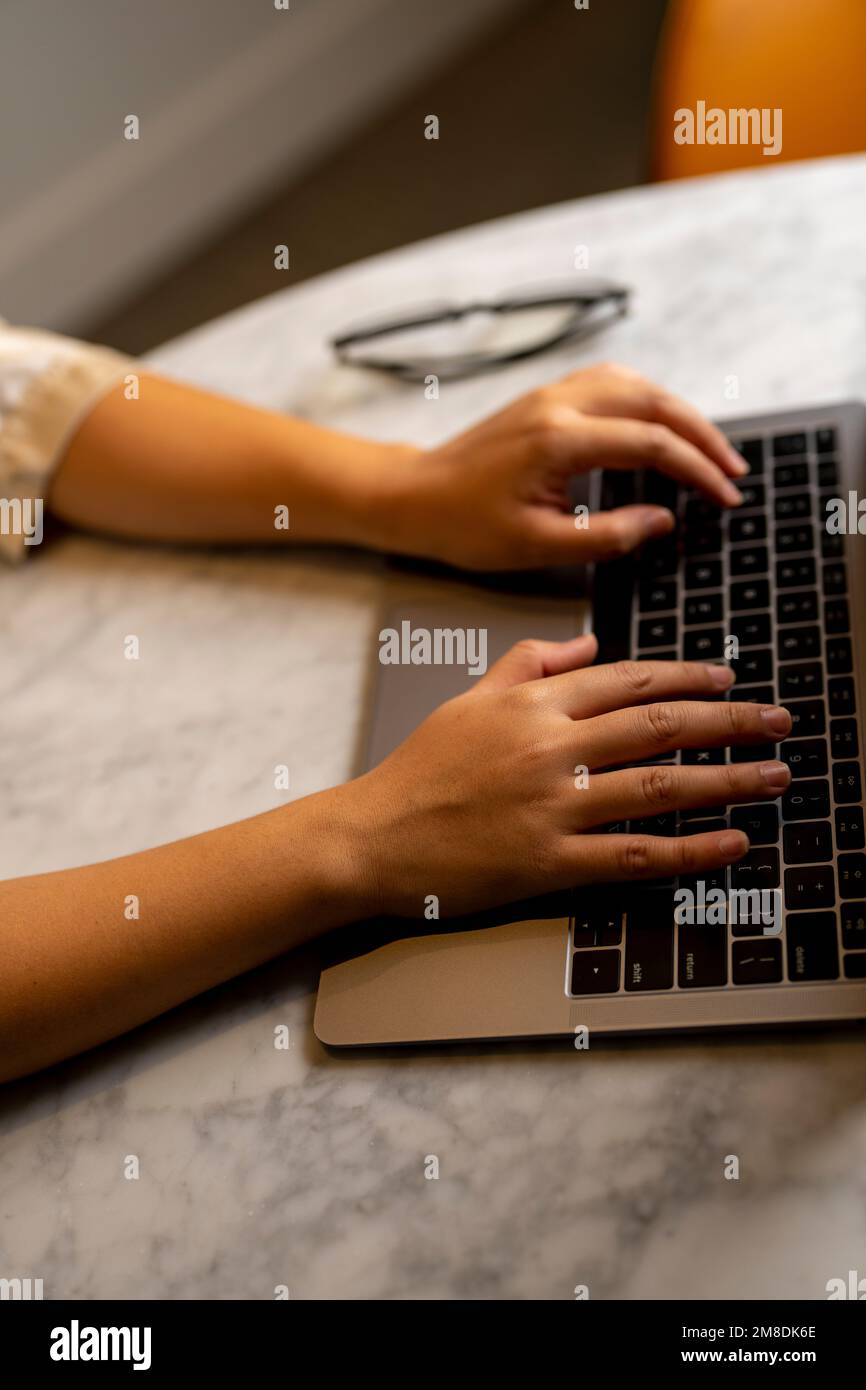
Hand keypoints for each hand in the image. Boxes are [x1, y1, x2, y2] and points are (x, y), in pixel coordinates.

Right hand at [341, 636, 791, 918]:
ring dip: (728, 781)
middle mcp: (550, 748)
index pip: (628, 681)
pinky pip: (634, 854)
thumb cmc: (421, 769)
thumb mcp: (469, 698)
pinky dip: (690, 849)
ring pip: (659, 786)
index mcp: (533, 704)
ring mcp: (552, 806)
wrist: (374, 836)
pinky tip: (731, 842)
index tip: (729, 682)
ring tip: (775, 775)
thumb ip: (529, 662)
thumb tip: (589, 642)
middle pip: (660, 726)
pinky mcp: (550, 861)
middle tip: (779, 722)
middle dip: (731, 723)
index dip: (688, 679)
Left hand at [384, 362, 746, 570]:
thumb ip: (607, 535)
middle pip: (654, 402)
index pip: (651, 445)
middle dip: (703, 435)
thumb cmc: (465, 525)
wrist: (415, 497)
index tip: (724, 497)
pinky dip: (647, 399)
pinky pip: (611, 382)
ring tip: (708, 449)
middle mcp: (558, 404)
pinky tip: (660, 422)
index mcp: (558, 440)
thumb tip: (662, 519)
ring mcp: (551, 394)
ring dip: (678, 412)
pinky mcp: (545, 397)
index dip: (697, 471)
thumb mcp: (537, 545)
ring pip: (636, 384)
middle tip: (734, 471)